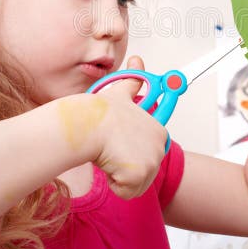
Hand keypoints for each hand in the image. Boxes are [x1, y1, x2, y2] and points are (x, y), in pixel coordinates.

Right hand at [75, 56, 166, 199]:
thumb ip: (133, 80)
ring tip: (108, 153)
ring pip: (134, 183)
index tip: (122, 146)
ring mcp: (152, 159)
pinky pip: (127, 191)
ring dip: (118, 174)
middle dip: (125, 165)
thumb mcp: (120, 93)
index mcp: (158, 128)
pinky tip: (107, 163)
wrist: (87, 122)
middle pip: (143, 170)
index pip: (149, 151)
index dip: (132, 151)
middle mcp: (160, 144)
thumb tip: (137, 57)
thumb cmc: (99, 111)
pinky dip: (114, 183)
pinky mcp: (141, 173)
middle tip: (111, 148)